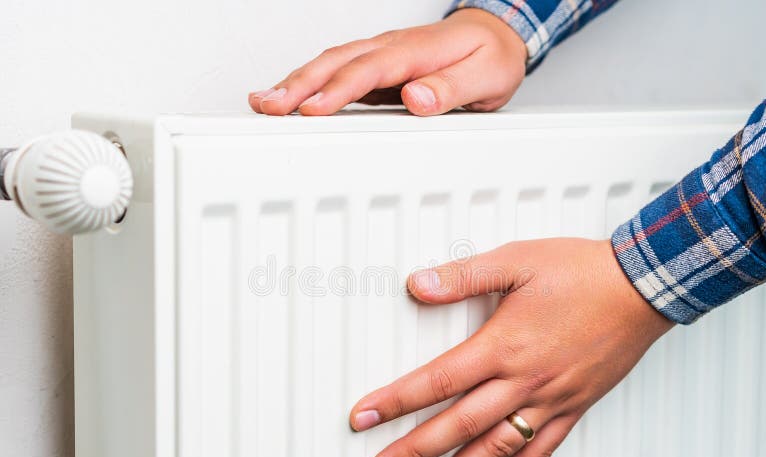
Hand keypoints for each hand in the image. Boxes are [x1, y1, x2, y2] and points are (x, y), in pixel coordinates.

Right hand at [248, 8, 526, 116]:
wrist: (497, 34)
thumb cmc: (492, 56)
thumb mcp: (486, 75)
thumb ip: (452, 88)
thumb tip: (416, 97)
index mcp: (417, 51)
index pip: (370, 70)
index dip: (339, 89)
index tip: (312, 107)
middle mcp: (393, 48)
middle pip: (338, 61)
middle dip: (299, 83)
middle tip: (268, 105)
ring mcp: (382, 55)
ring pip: (332, 63)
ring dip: (297, 82)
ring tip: (264, 102)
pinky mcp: (378, 68)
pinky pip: (339, 72)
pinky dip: (311, 84)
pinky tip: (292, 99)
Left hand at [349, 238, 672, 456]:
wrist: (642, 288)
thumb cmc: (582, 273)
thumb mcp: (517, 260)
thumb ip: (464, 276)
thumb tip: (420, 285)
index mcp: (503, 345)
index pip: (436, 381)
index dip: (395, 402)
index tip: (364, 418)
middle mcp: (523, 381)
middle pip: (457, 426)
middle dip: (412, 451)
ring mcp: (549, 401)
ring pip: (493, 449)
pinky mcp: (572, 409)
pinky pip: (539, 454)